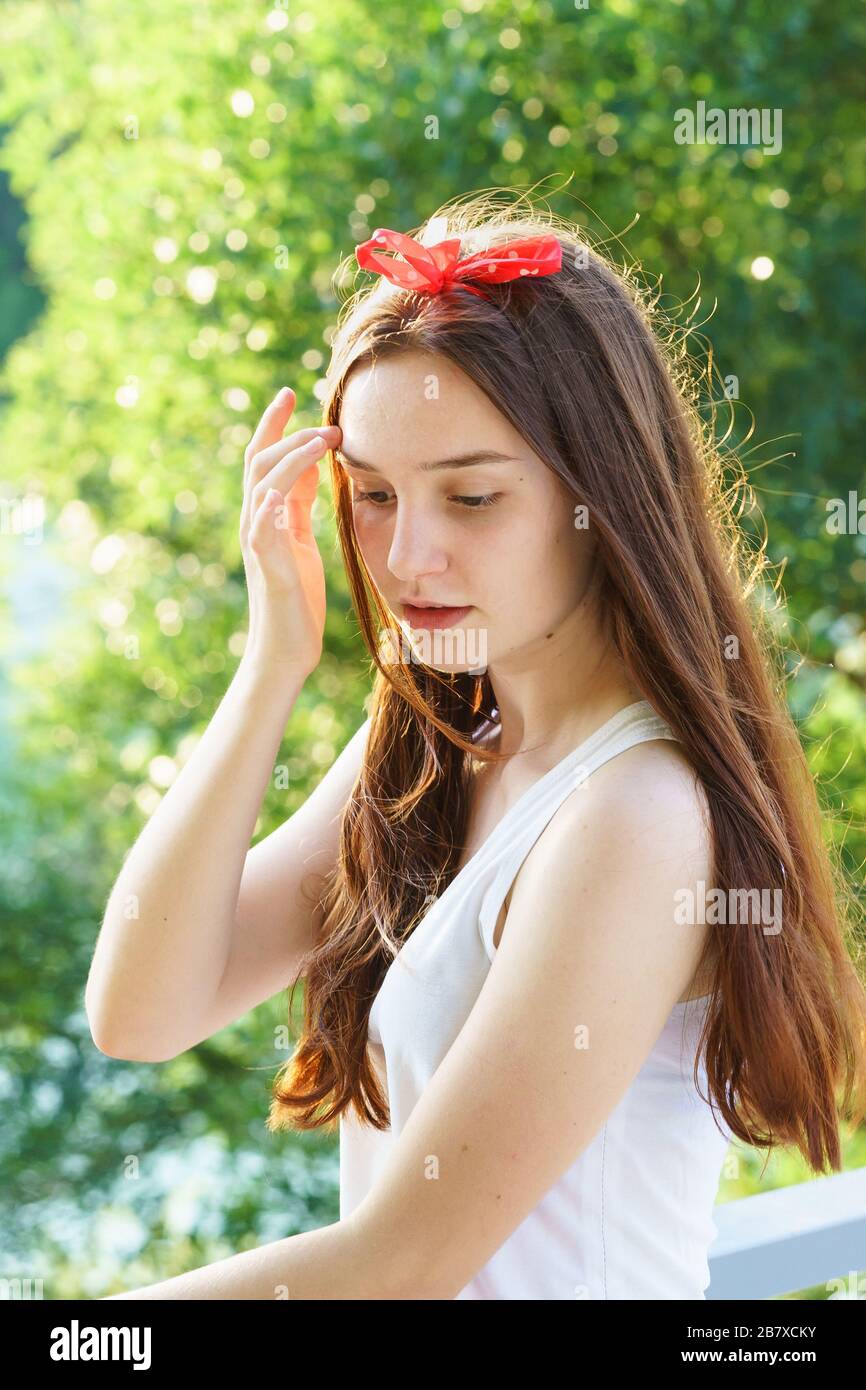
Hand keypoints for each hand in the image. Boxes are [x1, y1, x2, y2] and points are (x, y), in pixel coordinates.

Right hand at [238, 387, 340, 680]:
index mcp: (268, 516)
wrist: (286, 650)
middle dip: (282, 429)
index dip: (277, 425)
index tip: (292, 392)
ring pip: (263, 487)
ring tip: (319, 440)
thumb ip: (301, 508)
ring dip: (291, 459)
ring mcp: (258, 545)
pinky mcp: (268, 568)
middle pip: (259, 462)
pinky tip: (282, 491)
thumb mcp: (303, 542)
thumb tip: (310, 472)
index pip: (266, 458)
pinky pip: (262, 530)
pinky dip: (270, 507)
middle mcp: (256, 524)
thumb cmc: (297, 600)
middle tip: (311, 407)